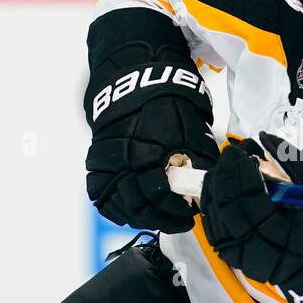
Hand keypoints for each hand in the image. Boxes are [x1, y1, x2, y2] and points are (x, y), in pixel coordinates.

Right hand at [85, 60, 220, 233]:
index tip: (191, 214)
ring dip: (140, 217)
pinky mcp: (96, 162)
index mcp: (147, 153)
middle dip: (162, 220)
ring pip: (118, 207)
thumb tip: (206, 192)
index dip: (177, 211)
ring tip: (159, 218)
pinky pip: (100, 197)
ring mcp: (105, 163)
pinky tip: (133, 212)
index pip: (159, 197)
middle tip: (179, 221)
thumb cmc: (170, 104)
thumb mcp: (193, 131)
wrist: (138, 81)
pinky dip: (116, 209)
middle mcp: (122, 162)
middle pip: (138, 207)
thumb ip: (201, 163)